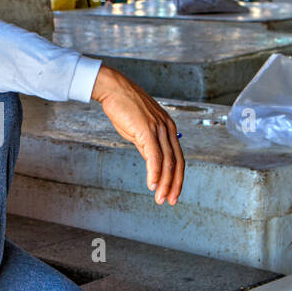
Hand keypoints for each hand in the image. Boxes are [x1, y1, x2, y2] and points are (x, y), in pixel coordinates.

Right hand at [91, 65, 184, 205]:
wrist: (114, 89)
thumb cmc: (125, 108)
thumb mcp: (140, 129)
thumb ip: (148, 145)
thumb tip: (152, 161)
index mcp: (169, 128)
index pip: (178, 158)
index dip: (177, 177)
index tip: (173, 192)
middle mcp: (168, 129)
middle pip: (177, 162)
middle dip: (174, 184)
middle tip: (170, 201)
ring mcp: (159, 129)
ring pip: (167, 162)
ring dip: (164, 183)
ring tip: (160, 198)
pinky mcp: (147, 130)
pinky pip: (154, 156)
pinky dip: (154, 172)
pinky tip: (152, 184)